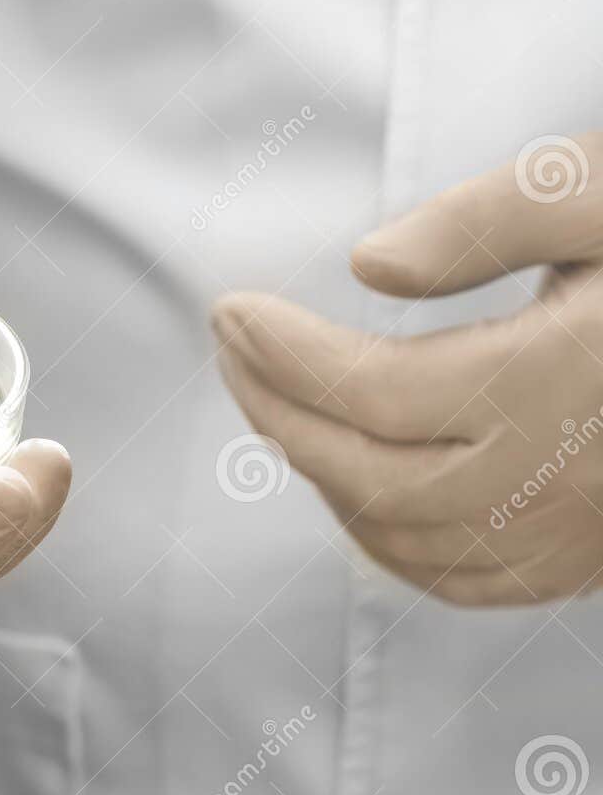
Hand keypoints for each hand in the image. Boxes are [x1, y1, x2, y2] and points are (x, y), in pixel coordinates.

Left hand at [212, 134, 602, 605]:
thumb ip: (491, 216)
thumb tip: (368, 264)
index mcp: (560, 381)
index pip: (372, 390)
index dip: (282, 355)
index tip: (228, 310)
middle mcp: (564, 476)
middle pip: (365, 473)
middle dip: (276, 411)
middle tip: (231, 348)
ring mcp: (582, 531)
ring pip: (402, 538)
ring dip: (318, 473)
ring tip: (274, 399)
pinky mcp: (596, 556)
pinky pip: (462, 578)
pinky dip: (384, 538)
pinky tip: (355, 484)